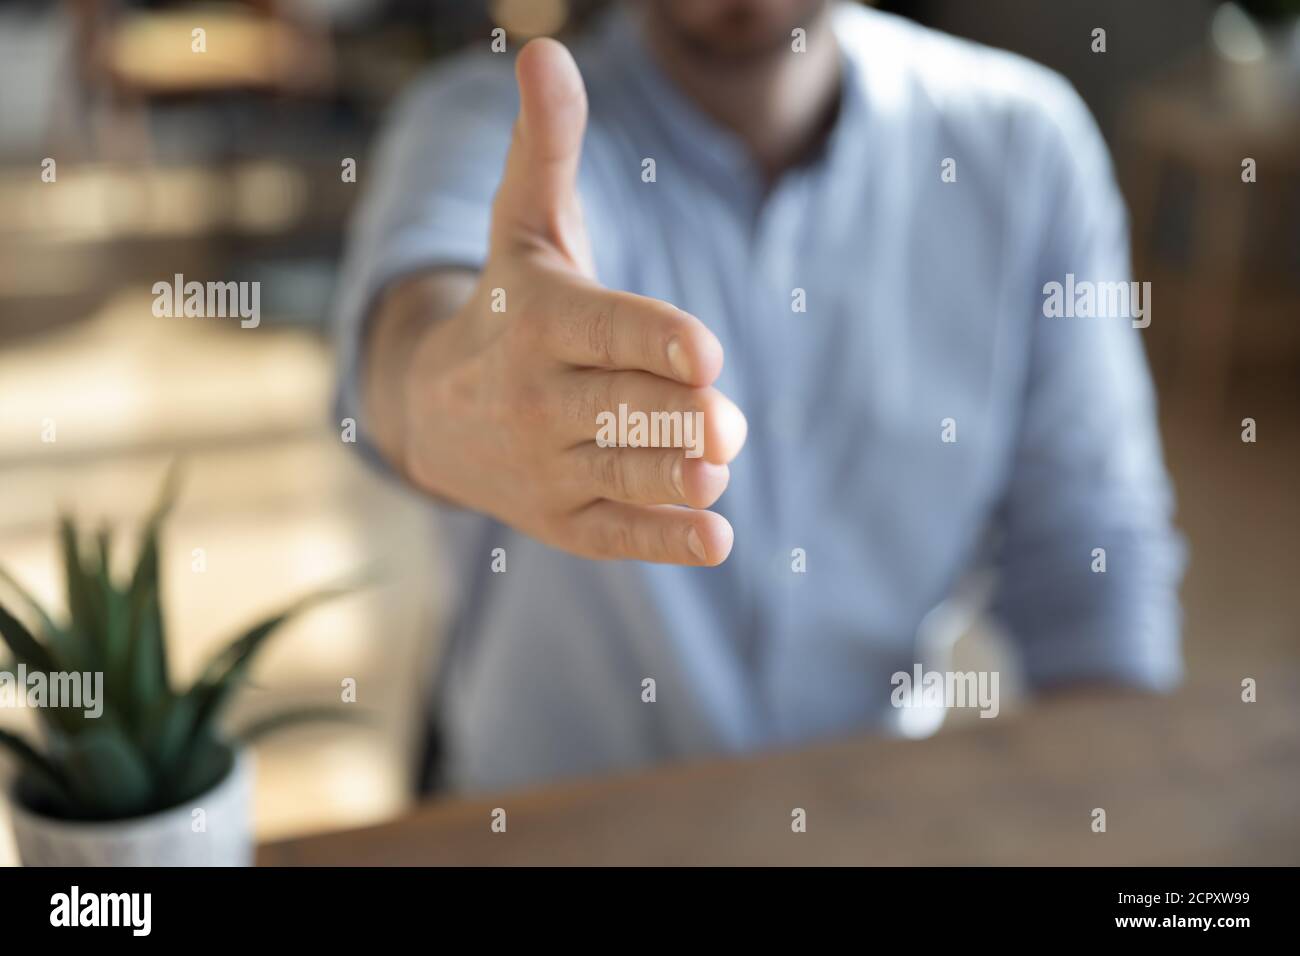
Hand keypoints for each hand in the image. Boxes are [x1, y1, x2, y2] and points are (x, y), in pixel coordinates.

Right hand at [397, 39, 746, 564]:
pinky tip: (714, 537)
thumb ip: (549, 148)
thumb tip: (545, 52)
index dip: (653, 341)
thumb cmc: (508, 306)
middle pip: (619, 407)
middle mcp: (536, 396)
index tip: (703, 355)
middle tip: (725, 422)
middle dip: (674, 416)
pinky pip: (617, 531)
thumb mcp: (525, 228)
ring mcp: (547, 464)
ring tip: (716, 472)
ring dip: (671, 475)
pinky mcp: (563, 519)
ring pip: (620, 469)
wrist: (435, 411)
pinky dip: (663, 539)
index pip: (604, 330)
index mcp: (539, 321)